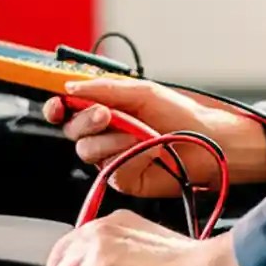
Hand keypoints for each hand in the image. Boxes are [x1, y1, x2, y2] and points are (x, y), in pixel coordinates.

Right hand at [43, 78, 265, 197]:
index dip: (57, 107)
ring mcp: (111, 157)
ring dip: (113, 140)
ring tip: (141, 135)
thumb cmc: (181, 115)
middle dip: (86, 121)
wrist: (207, 142)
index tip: (58, 105)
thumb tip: (71, 86)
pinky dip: (130, 157)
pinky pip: (110, 169)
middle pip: (72, 130)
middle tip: (107, 115)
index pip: (69, 108)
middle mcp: (105, 133)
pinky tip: (150, 152)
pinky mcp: (121, 178)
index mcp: (106, 108)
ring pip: (87, 151)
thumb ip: (105, 89)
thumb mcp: (143, 92)